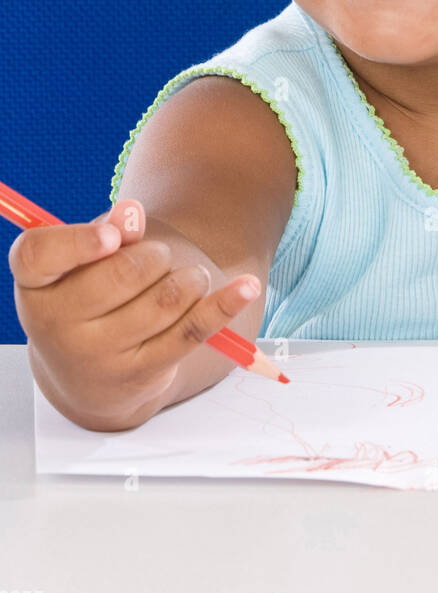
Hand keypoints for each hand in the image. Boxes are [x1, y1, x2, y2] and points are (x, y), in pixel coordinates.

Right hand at [10, 197, 260, 429]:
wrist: (90, 378)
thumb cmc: (88, 299)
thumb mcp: (84, 265)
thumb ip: (107, 234)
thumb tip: (131, 214)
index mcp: (34, 287)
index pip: (40, 255)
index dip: (79, 241)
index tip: (114, 234)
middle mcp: (56, 327)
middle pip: (122, 273)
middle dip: (156, 255)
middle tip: (160, 258)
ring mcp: (97, 356)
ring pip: (165, 299)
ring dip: (188, 279)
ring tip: (186, 280)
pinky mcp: (141, 372)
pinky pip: (191, 331)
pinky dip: (224, 304)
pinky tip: (247, 287)